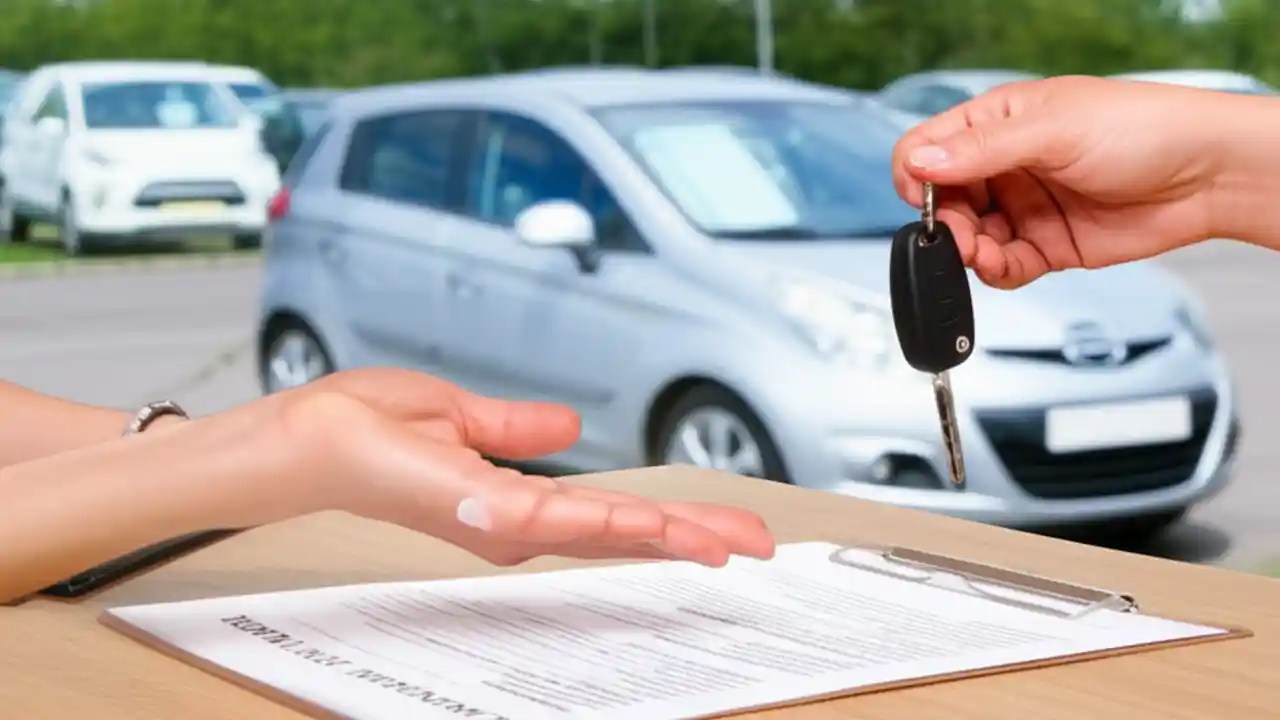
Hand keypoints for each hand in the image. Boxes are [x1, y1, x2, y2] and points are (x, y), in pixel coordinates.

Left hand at [252, 368, 775, 567]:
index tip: (725, 525)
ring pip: (607, 530)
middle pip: (624, 531)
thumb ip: (518, 428)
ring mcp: (504, 524)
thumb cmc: (367, 427)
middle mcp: (518, 523)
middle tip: (758, 543)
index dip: (672, 519)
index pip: (613, 513)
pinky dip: (613, 523)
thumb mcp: (464, 418)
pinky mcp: (485, 512)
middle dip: (694, 536)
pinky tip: (658, 525)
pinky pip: (562, 520)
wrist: (313, 434)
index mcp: (520, 501)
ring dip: (671, 534)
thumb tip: (566, 428)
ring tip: (730, 540)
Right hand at [891, 75, 1258, 288]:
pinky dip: (997, 272)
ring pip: (970, 239)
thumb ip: (981, 151)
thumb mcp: (1052, 130)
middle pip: (944, 201)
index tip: (927, 199)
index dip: (918, 175)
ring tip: (987, 254)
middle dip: (945, 224)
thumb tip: (920, 163)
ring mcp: (1024, 206)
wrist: (1207, 175)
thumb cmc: (1143, 129)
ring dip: (969, 253)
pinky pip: (1003, 266)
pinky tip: (1005, 265)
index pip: (928, 147)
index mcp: (998, 122)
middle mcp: (1005, 165)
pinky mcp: (1045, 245)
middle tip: (961, 237)